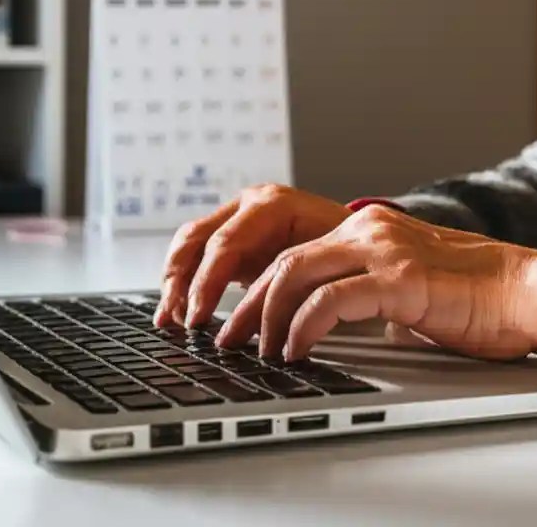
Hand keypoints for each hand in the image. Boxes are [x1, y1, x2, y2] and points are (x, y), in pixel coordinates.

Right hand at [156, 185, 352, 327]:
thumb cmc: (354, 256)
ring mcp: (238, 216)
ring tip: (169, 321)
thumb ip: (299, 292)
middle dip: (181, 283)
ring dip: (175, 283)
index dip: (206, 284)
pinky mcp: (234, 237)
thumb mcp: (331, 269)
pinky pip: (198, 255)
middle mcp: (250, 204)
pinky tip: (180, 313)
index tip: (197, 318)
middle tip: (175, 322)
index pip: (226, 243)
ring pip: (189, 244)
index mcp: (274, 206)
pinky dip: (186, 283)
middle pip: (197, 239)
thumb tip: (270, 331)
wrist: (367, 240)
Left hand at [216, 205, 536, 361]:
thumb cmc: (480, 299)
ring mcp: (383, 250)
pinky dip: (303, 327)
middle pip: (283, 261)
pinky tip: (296, 350)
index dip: (259, 290)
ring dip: (266, 317)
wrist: (529, 293)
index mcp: (370, 228)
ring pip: (295, 274)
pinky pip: (331, 300)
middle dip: (248, 304)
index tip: (239, 323)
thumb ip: (374, 296)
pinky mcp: (400, 279)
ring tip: (258, 351)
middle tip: (228, 339)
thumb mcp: (412, 290)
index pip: (294, 253)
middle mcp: (370, 229)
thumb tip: (346, 325)